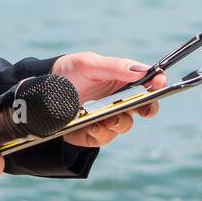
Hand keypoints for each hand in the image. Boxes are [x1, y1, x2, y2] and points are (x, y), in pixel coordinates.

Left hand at [50, 52, 166, 148]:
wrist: (41, 92)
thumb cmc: (68, 71)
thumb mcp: (88, 64)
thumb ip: (114, 66)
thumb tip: (141, 70)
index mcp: (122, 78)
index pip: (148, 82)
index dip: (157, 83)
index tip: (160, 82)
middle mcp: (120, 98)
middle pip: (145, 107)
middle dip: (148, 108)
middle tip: (142, 108)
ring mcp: (109, 116)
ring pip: (125, 124)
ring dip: (119, 121)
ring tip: (107, 117)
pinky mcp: (96, 132)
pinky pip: (105, 136)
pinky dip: (100, 131)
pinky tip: (92, 125)